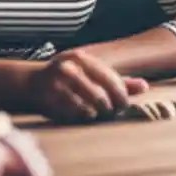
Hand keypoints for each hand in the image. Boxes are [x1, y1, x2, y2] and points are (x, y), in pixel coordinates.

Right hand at [23, 49, 147, 121]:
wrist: (30, 82)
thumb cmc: (69, 79)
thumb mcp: (92, 73)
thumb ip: (118, 80)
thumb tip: (145, 86)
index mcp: (82, 58)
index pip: (111, 80)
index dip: (121, 96)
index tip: (124, 105)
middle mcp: (68, 69)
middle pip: (101, 97)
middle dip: (110, 108)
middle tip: (111, 112)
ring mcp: (56, 85)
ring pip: (88, 107)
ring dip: (96, 114)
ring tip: (97, 113)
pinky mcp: (47, 100)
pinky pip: (73, 115)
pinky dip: (81, 117)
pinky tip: (82, 114)